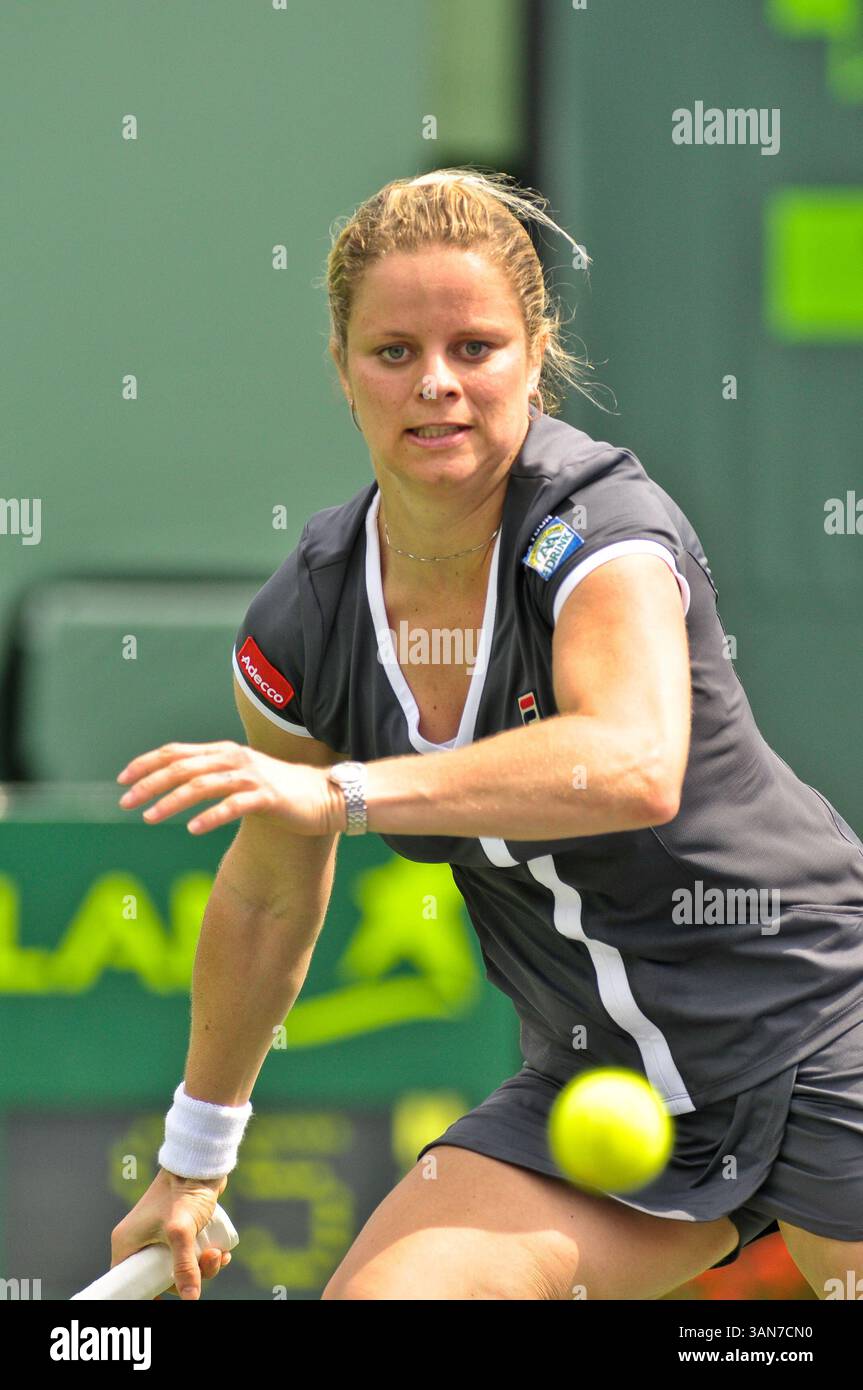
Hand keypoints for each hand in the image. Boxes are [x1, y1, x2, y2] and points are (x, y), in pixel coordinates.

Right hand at [111, 1170, 229, 1301]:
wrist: (200, 1163)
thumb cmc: (183, 1191)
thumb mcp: (181, 1232)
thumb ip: (184, 1266)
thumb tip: (190, 1299)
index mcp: (127, 1242)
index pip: (127, 1280)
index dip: (144, 1293)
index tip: (163, 1298)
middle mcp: (140, 1240)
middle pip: (158, 1277)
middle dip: (185, 1278)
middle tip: (203, 1268)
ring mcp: (160, 1235)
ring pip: (178, 1266)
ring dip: (201, 1267)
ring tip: (217, 1255)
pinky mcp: (178, 1229)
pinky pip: (189, 1253)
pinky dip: (205, 1257)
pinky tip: (221, 1252)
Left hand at [116, 740, 345, 835]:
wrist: (325, 796)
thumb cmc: (280, 790)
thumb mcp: (242, 776)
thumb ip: (214, 774)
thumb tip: (179, 779)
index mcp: (224, 752)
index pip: (176, 752)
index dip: (147, 763)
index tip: (122, 780)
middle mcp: (235, 759)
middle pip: (183, 767)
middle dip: (150, 783)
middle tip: (125, 802)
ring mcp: (252, 777)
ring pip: (203, 785)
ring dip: (172, 801)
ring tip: (149, 817)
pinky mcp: (268, 797)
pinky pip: (234, 806)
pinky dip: (211, 816)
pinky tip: (193, 830)